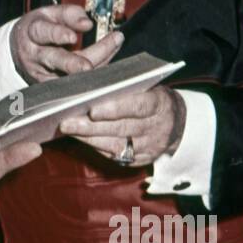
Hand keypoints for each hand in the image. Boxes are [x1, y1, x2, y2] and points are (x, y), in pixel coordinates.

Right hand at [10, 4, 123, 81]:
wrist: (17, 50)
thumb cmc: (39, 29)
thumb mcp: (49, 13)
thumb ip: (69, 14)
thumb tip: (87, 24)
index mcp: (32, 32)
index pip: (43, 32)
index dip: (58, 35)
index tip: (73, 36)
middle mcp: (35, 55)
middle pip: (54, 60)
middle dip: (72, 64)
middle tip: (88, 66)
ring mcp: (41, 73)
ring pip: (68, 74)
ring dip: (93, 65)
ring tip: (115, 47)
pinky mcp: (49, 87)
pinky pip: (74, 83)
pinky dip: (93, 73)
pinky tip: (108, 60)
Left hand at [58, 85, 185, 166]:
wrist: (176, 123)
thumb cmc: (152, 97)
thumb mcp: (146, 86)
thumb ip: (123, 85)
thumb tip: (89, 81)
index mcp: (160, 103)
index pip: (138, 106)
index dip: (115, 109)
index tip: (92, 110)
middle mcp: (157, 127)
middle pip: (121, 128)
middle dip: (91, 127)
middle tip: (66, 122)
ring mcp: (150, 147)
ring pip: (115, 144)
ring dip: (88, 138)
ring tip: (68, 129)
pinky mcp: (141, 160)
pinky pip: (115, 156)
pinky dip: (95, 147)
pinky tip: (80, 138)